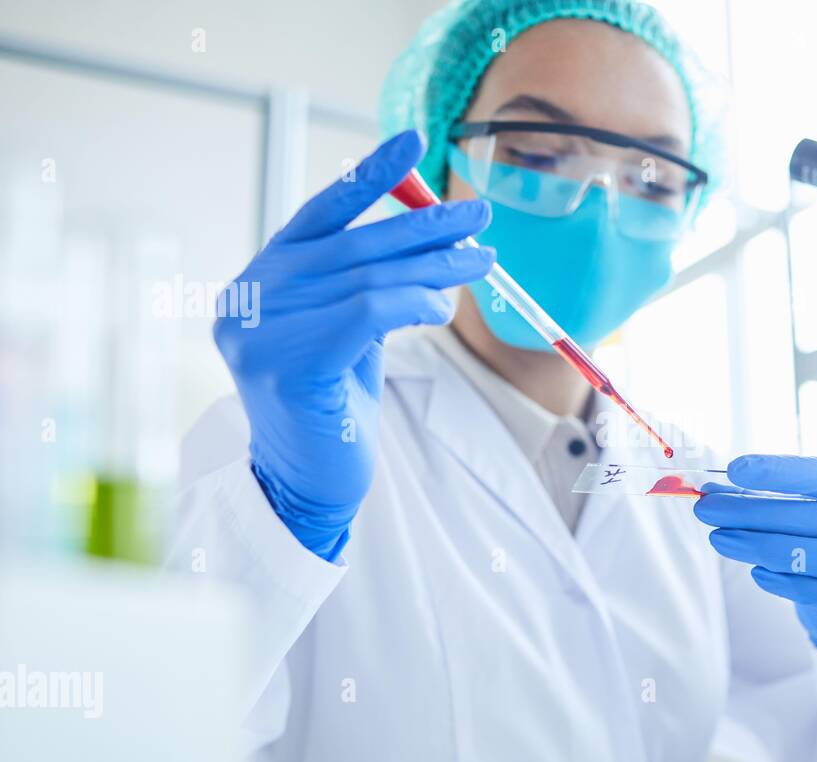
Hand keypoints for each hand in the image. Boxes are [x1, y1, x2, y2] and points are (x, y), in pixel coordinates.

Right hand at [213, 130, 494, 559]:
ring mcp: (258, 332)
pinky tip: (442, 306)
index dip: (369, 176)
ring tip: (482, 263)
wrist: (309, 480)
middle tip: (479, 216)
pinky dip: (413, 302)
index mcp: (259, 280)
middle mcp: (248, 298)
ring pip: (368, 278)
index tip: (415, 140)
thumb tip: (434, 226)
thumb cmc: (334, 403)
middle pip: (353, 246)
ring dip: (436, 267)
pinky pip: (367, 312)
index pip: (319, 214)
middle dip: (424, 227)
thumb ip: (367, 280)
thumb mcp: (347, 328)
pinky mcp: (285, 365)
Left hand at [694, 455, 816, 663]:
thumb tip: (715, 494)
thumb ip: (773, 500)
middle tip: (708, 511)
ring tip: (723, 541)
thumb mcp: (809, 512)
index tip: (734, 470)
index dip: (782, 472)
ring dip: (766, 549)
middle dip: (757, 514)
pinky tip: (759, 574)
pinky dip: (792, 585)